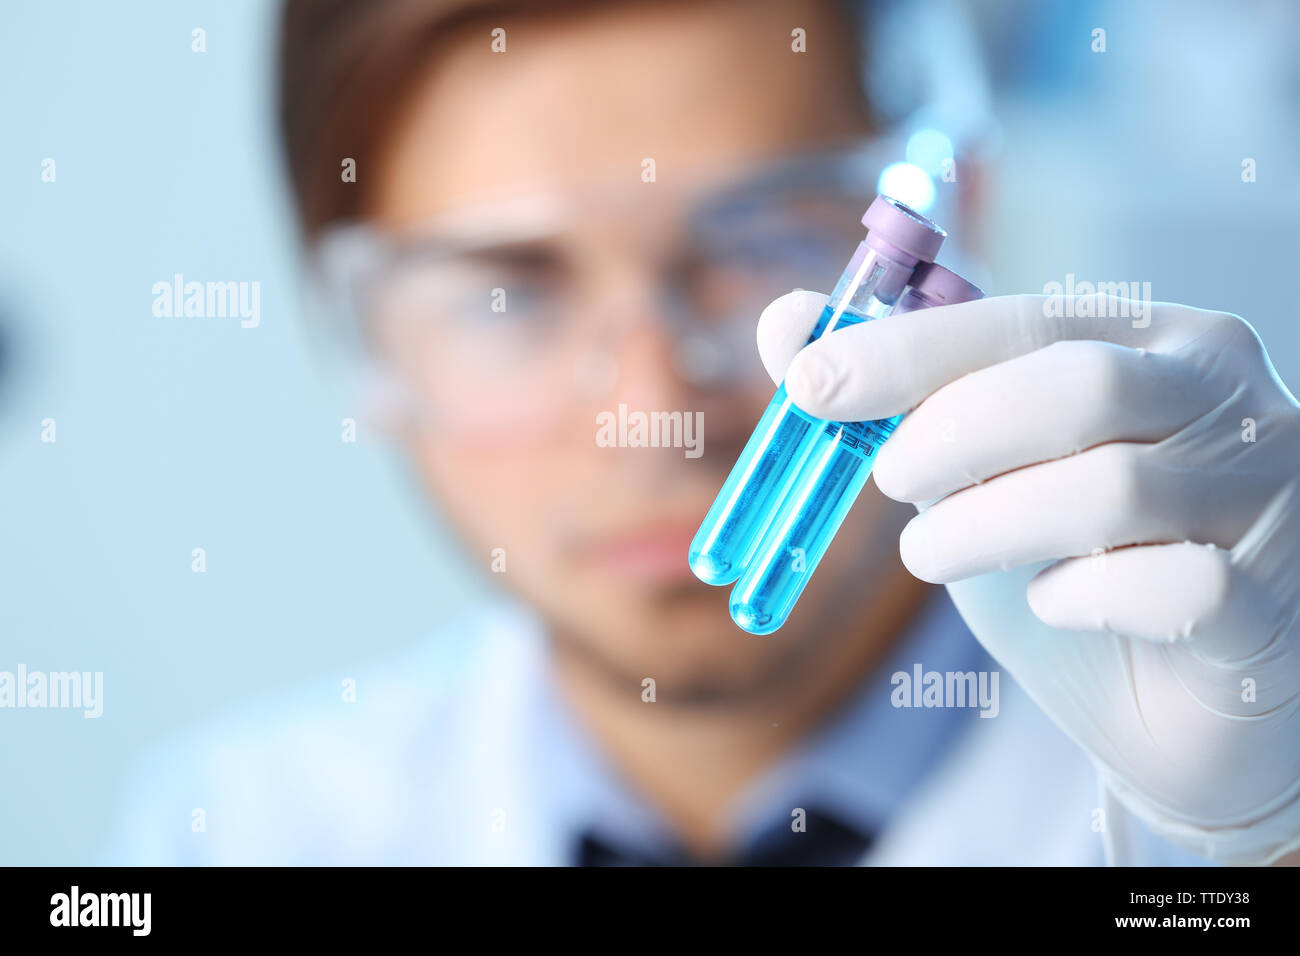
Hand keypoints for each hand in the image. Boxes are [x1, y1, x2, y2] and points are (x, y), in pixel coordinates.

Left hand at [758, 289, 1299, 863]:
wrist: (1169, 700)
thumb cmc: (1067, 564)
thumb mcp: (968, 475)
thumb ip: (888, 397)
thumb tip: (783, 321)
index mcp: (1149, 339)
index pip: (1025, 319)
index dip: (909, 349)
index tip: (809, 384)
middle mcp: (1221, 396)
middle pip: (1078, 384)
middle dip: (951, 434)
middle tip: (887, 482)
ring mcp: (1264, 492)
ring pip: (1111, 487)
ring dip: (988, 526)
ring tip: (935, 553)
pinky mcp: (1272, 597)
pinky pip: (1176, 586)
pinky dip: (1084, 598)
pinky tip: (1055, 604)